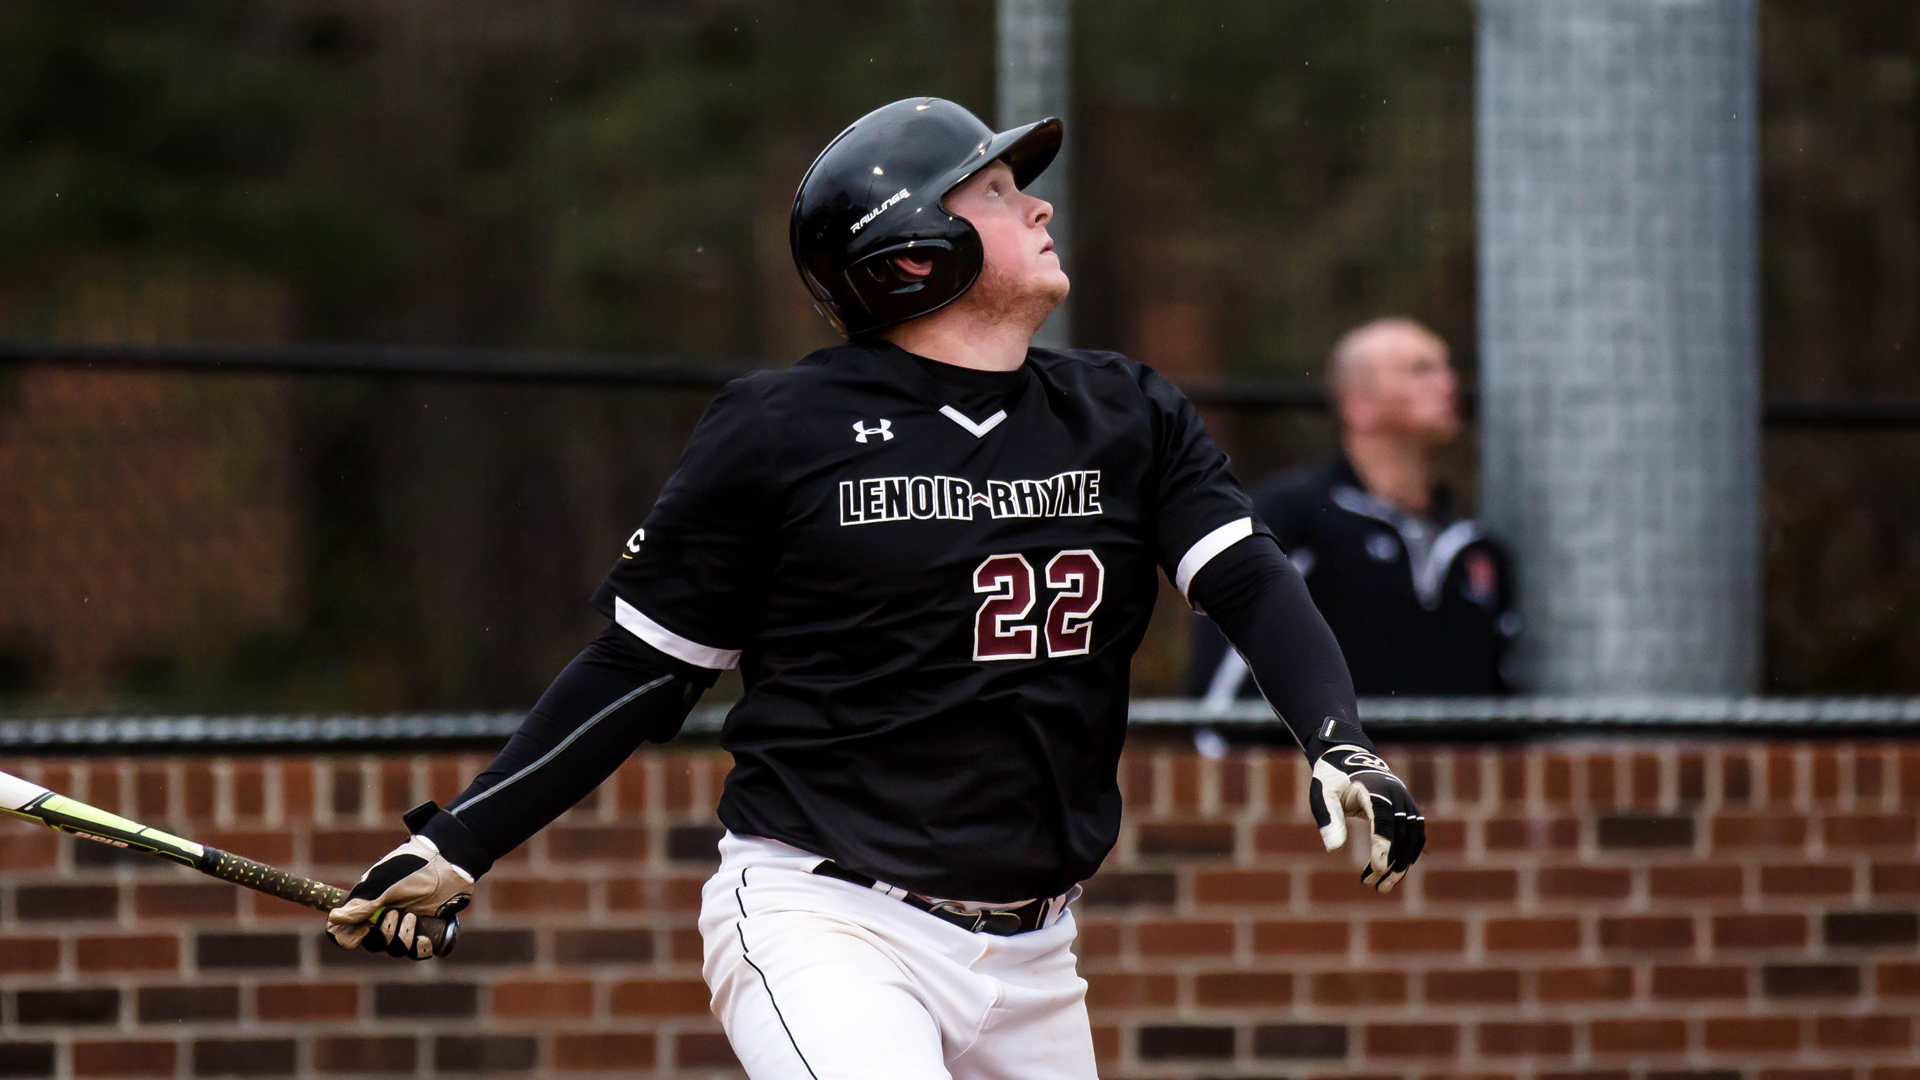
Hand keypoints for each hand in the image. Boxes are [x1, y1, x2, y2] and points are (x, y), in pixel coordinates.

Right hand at [326, 834, 472, 959]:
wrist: (449, 862)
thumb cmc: (414, 867)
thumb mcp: (385, 883)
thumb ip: (362, 903)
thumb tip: (333, 919)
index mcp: (367, 906)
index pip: (346, 933)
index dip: (350, 939)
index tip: (364, 930)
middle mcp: (384, 918)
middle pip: (373, 945)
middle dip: (384, 934)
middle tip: (395, 913)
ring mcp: (406, 925)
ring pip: (396, 950)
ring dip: (403, 938)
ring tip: (413, 917)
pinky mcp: (427, 930)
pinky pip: (419, 952)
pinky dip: (421, 947)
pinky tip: (426, 935)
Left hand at [1311, 743, 1424, 892]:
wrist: (1349, 758)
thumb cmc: (1333, 779)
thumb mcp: (1323, 795)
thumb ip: (1328, 819)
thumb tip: (1333, 849)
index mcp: (1374, 788)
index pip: (1384, 818)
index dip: (1383, 843)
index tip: (1377, 867)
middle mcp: (1396, 794)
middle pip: (1402, 832)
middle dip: (1392, 862)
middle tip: (1376, 887)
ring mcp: (1406, 802)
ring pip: (1413, 838)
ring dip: (1401, 864)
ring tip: (1382, 887)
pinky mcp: (1408, 810)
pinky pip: (1414, 836)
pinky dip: (1406, 856)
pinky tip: (1392, 874)